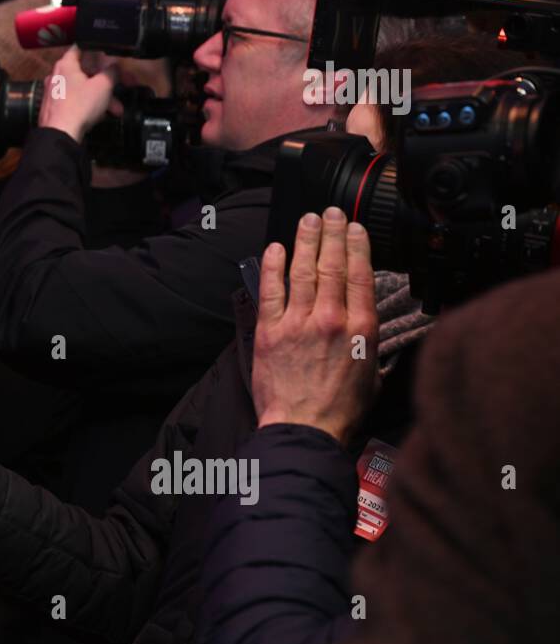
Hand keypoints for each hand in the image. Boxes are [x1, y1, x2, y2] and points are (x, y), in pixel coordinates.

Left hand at [38, 46, 118, 142]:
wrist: (60, 135)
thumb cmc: (80, 105)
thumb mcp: (103, 85)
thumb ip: (112, 71)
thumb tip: (114, 66)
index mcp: (65, 64)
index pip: (81, 47)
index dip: (98, 49)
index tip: (111, 56)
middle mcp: (56, 75)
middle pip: (86, 72)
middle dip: (107, 82)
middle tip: (123, 88)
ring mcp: (54, 93)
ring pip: (82, 89)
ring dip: (102, 97)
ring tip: (117, 111)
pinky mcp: (54, 109)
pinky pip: (75, 101)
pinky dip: (88, 105)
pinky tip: (101, 116)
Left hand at [251, 207, 378, 443]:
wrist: (305, 429)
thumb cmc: (341, 411)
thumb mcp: (373, 375)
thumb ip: (369, 344)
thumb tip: (367, 326)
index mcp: (360, 329)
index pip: (360, 275)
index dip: (357, 246)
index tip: (354, 228)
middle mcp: (330, 319)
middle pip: (332, 265)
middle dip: (331, 234)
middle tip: (330, 213)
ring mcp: (298, 322)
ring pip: (303, 270)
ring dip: (305, 241)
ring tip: (307, 220)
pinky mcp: (271, 331)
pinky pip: (271, 289)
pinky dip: (273, 266)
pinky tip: (275, 248)